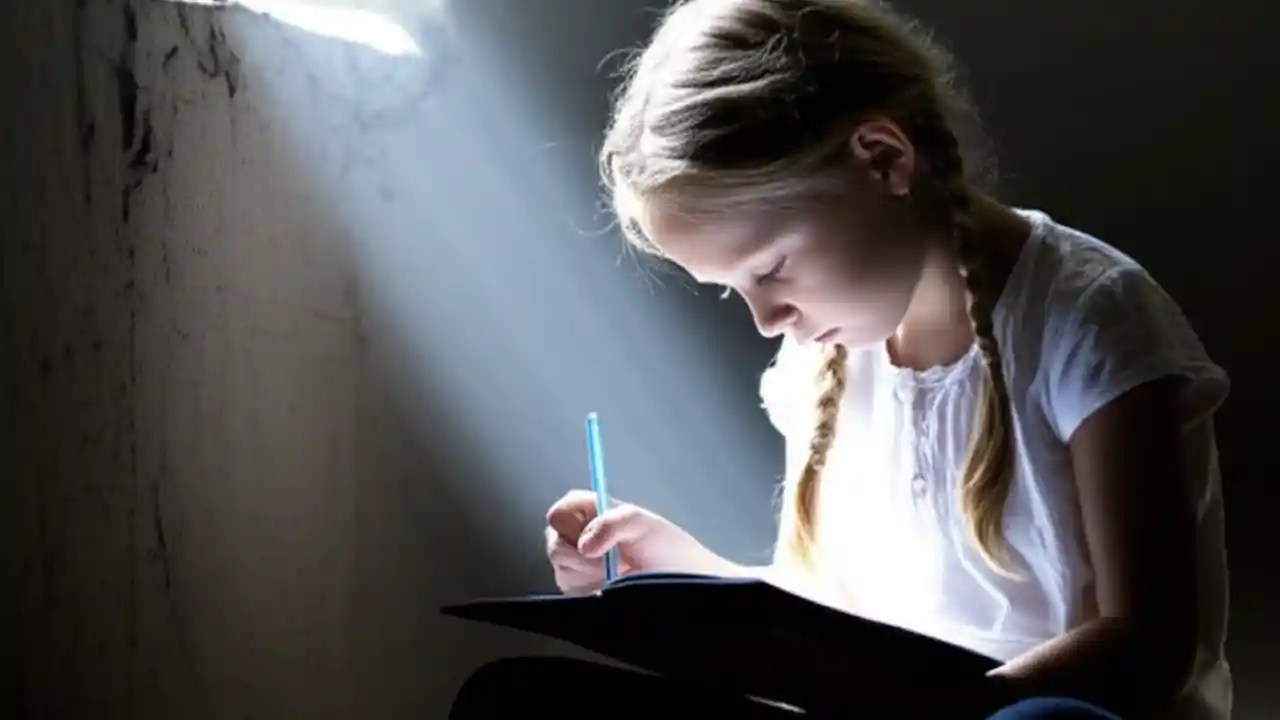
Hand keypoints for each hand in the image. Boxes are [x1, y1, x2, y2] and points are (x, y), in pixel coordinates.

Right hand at [543, 490, 727, 593]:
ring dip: (590, 575)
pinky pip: (571, 593)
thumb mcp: (641, 523)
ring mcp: (577, 567)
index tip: (588, 538)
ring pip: (563, 570)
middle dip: (583, 557)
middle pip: (556, 544)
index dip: (568, 524)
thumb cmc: (664, 547)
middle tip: (611, 563)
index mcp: (589, 511)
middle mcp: (578, 537)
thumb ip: (611, 524)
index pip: (560, 512)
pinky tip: (612, 589)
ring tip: (619, 574)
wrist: (680, 584)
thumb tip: (584, 546)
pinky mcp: (580, 592)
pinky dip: (591, 591)